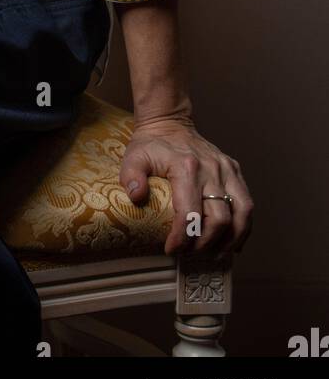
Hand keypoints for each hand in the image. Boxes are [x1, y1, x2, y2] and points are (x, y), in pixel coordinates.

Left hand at [119, 116, 253, 257]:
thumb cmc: (151, 144)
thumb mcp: (134, 157)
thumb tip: (137, 197)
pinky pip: (247, 203)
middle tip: (191, 255)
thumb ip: (132, 176)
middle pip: (219, 219)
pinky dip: (244, 227)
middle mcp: (212, 169)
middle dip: (205, 244)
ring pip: (241, 213)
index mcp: (186, 167)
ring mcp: (226, 169)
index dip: (183, 238)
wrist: (169, 123)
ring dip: (231, 240)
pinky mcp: (234, 171)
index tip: (172, 250)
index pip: (190, 213)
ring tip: (215, 255)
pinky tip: (234, 243)